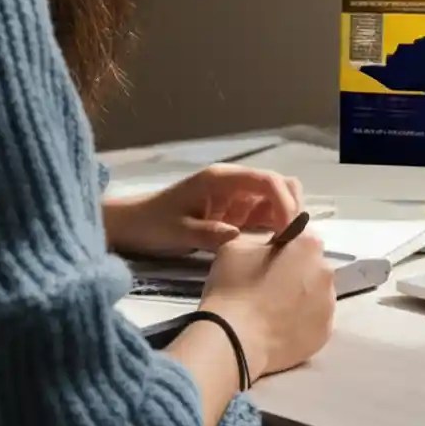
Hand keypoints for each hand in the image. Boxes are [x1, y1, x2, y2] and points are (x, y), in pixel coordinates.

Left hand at [104, 164, 303, 257]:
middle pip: (280, 184)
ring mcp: (238, 197)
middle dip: (292, 207)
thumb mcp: (176, 232)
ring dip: (286, 217)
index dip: (284, 202)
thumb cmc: (152, 223)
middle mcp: (235, 182)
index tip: (289, 230)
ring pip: (278, 198)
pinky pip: (266, 214)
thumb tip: (238, 235)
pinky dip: (276, 226)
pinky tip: (274, 245)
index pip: (267, 181)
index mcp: (221, 179)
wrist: (132, 225)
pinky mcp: (238, 212)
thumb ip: (207, 233)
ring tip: (285, 244)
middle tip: (291, 239)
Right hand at [200, 234, 335, 379]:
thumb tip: (267, 245)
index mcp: (308, 246)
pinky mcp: (325, 333)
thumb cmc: (233, 290)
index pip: (301, 234)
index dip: (283, 244)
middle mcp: (327, 273)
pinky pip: (314, 321)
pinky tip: (280, 328)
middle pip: (312, 265)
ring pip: (316, 294)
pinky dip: (302, 322)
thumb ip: (259, 239)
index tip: (267, 256)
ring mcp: (329, 306)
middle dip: (295, 270)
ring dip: (301, 297)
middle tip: (268, 285)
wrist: (235, 342)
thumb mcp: (235, 248)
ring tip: (274, 311)